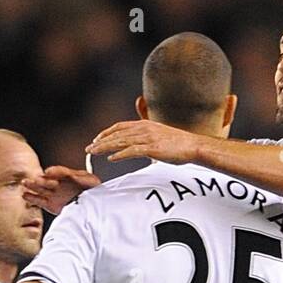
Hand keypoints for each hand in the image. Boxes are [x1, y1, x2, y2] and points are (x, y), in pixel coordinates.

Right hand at [23, 165, 100, 214]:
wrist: (94, 206)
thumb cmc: (94, 192)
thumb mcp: (91, 181)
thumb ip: (81, 178)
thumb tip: (72, 176)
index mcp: (67, 176)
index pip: (59, 172)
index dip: (54, 172)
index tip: (49, 173)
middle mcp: (58, 184)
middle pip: (48, 180)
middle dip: (41, 179)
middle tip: (35, 179)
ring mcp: (53, 194)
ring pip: (41, 189)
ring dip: (33, 186)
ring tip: (25, 183)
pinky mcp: (50, 205)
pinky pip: (40, 201)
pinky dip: (32, 198)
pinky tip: (25, 195)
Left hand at [86, 120, 200, 163]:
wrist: (193, 146)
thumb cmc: (178, 144)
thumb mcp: (159, 136)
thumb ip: (147, 139)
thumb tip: (140, 148)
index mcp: (145, 124)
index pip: (120, 126)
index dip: (107, 133)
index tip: (97, 139)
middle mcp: (144, 128)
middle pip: (117, 134)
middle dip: (101, 141)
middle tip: (89, 149)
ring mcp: (148, 138)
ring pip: (121, 141)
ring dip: (105, 147)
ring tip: (94, 153)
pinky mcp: (152, 148)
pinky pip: (132, 151)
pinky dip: (120, 154)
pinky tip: (111, 159)